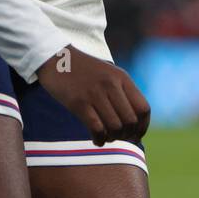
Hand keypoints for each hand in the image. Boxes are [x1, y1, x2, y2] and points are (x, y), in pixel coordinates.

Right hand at [35, 46, 150, 145]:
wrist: (55, 58)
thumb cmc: (83, 70)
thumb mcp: (108, 74)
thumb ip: (122, 92)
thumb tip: (133, 122)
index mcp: (121, 77)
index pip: (143, 108)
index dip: (142, 127)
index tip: (135, 136)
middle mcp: (111, 84)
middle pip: (130, 121)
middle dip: (127, 135)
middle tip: (118, 137)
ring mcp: (95, 93)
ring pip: (115, 127)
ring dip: (112, 138)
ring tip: (106, 137)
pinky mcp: (79, 102)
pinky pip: (97, 128)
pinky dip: (99, 139)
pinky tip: (96, 139)